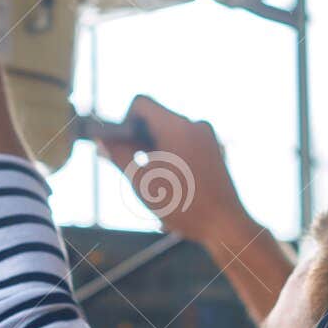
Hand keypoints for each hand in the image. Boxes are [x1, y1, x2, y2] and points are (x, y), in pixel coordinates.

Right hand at [96, 96, 253, 247]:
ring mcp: (207, 136)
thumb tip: (102, 142)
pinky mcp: (214, 149)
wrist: (224, 224)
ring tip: (153, 179)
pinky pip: (184, 142)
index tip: (122, 146)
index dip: (124, 121)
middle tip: (130, 165)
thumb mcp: (142, 181)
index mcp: (176, 126)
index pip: (141, 103)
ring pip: (169, 132)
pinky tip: (170, 181)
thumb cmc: (183, 205)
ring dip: (154, 149)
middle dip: (138, 138)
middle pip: (156, 118)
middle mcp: (194, 124)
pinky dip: (171, 155)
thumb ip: (118, 156)